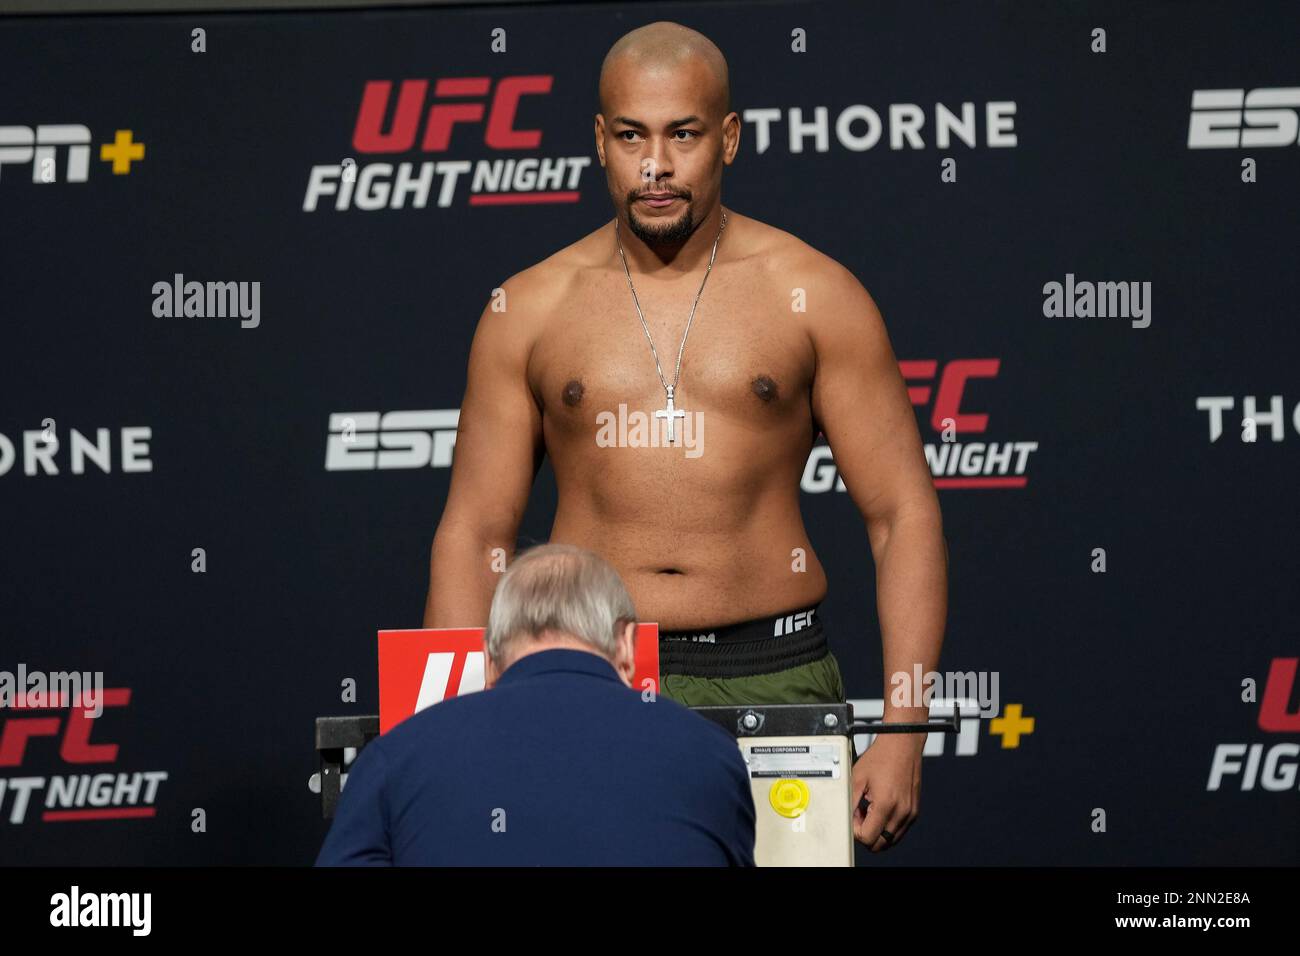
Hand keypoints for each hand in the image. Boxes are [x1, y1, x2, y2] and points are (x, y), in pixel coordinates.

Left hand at [851, 733, 921, 851]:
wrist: (902, 744)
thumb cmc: (881, 756)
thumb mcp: (857, 778)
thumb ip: (850, 803)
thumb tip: (846, 819)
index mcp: (886, 805)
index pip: (867, 838)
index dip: (855, 830)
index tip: (853, 815)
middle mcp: (901, 812)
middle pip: (880, 844)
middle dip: (866, 834)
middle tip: (859, 815)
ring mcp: (910, 813)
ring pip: (890, 840)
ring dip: (877, 830)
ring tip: (869, 809)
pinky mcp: (914, 811)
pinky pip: (899, 830)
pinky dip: (887, 826)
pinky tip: (879, 808)